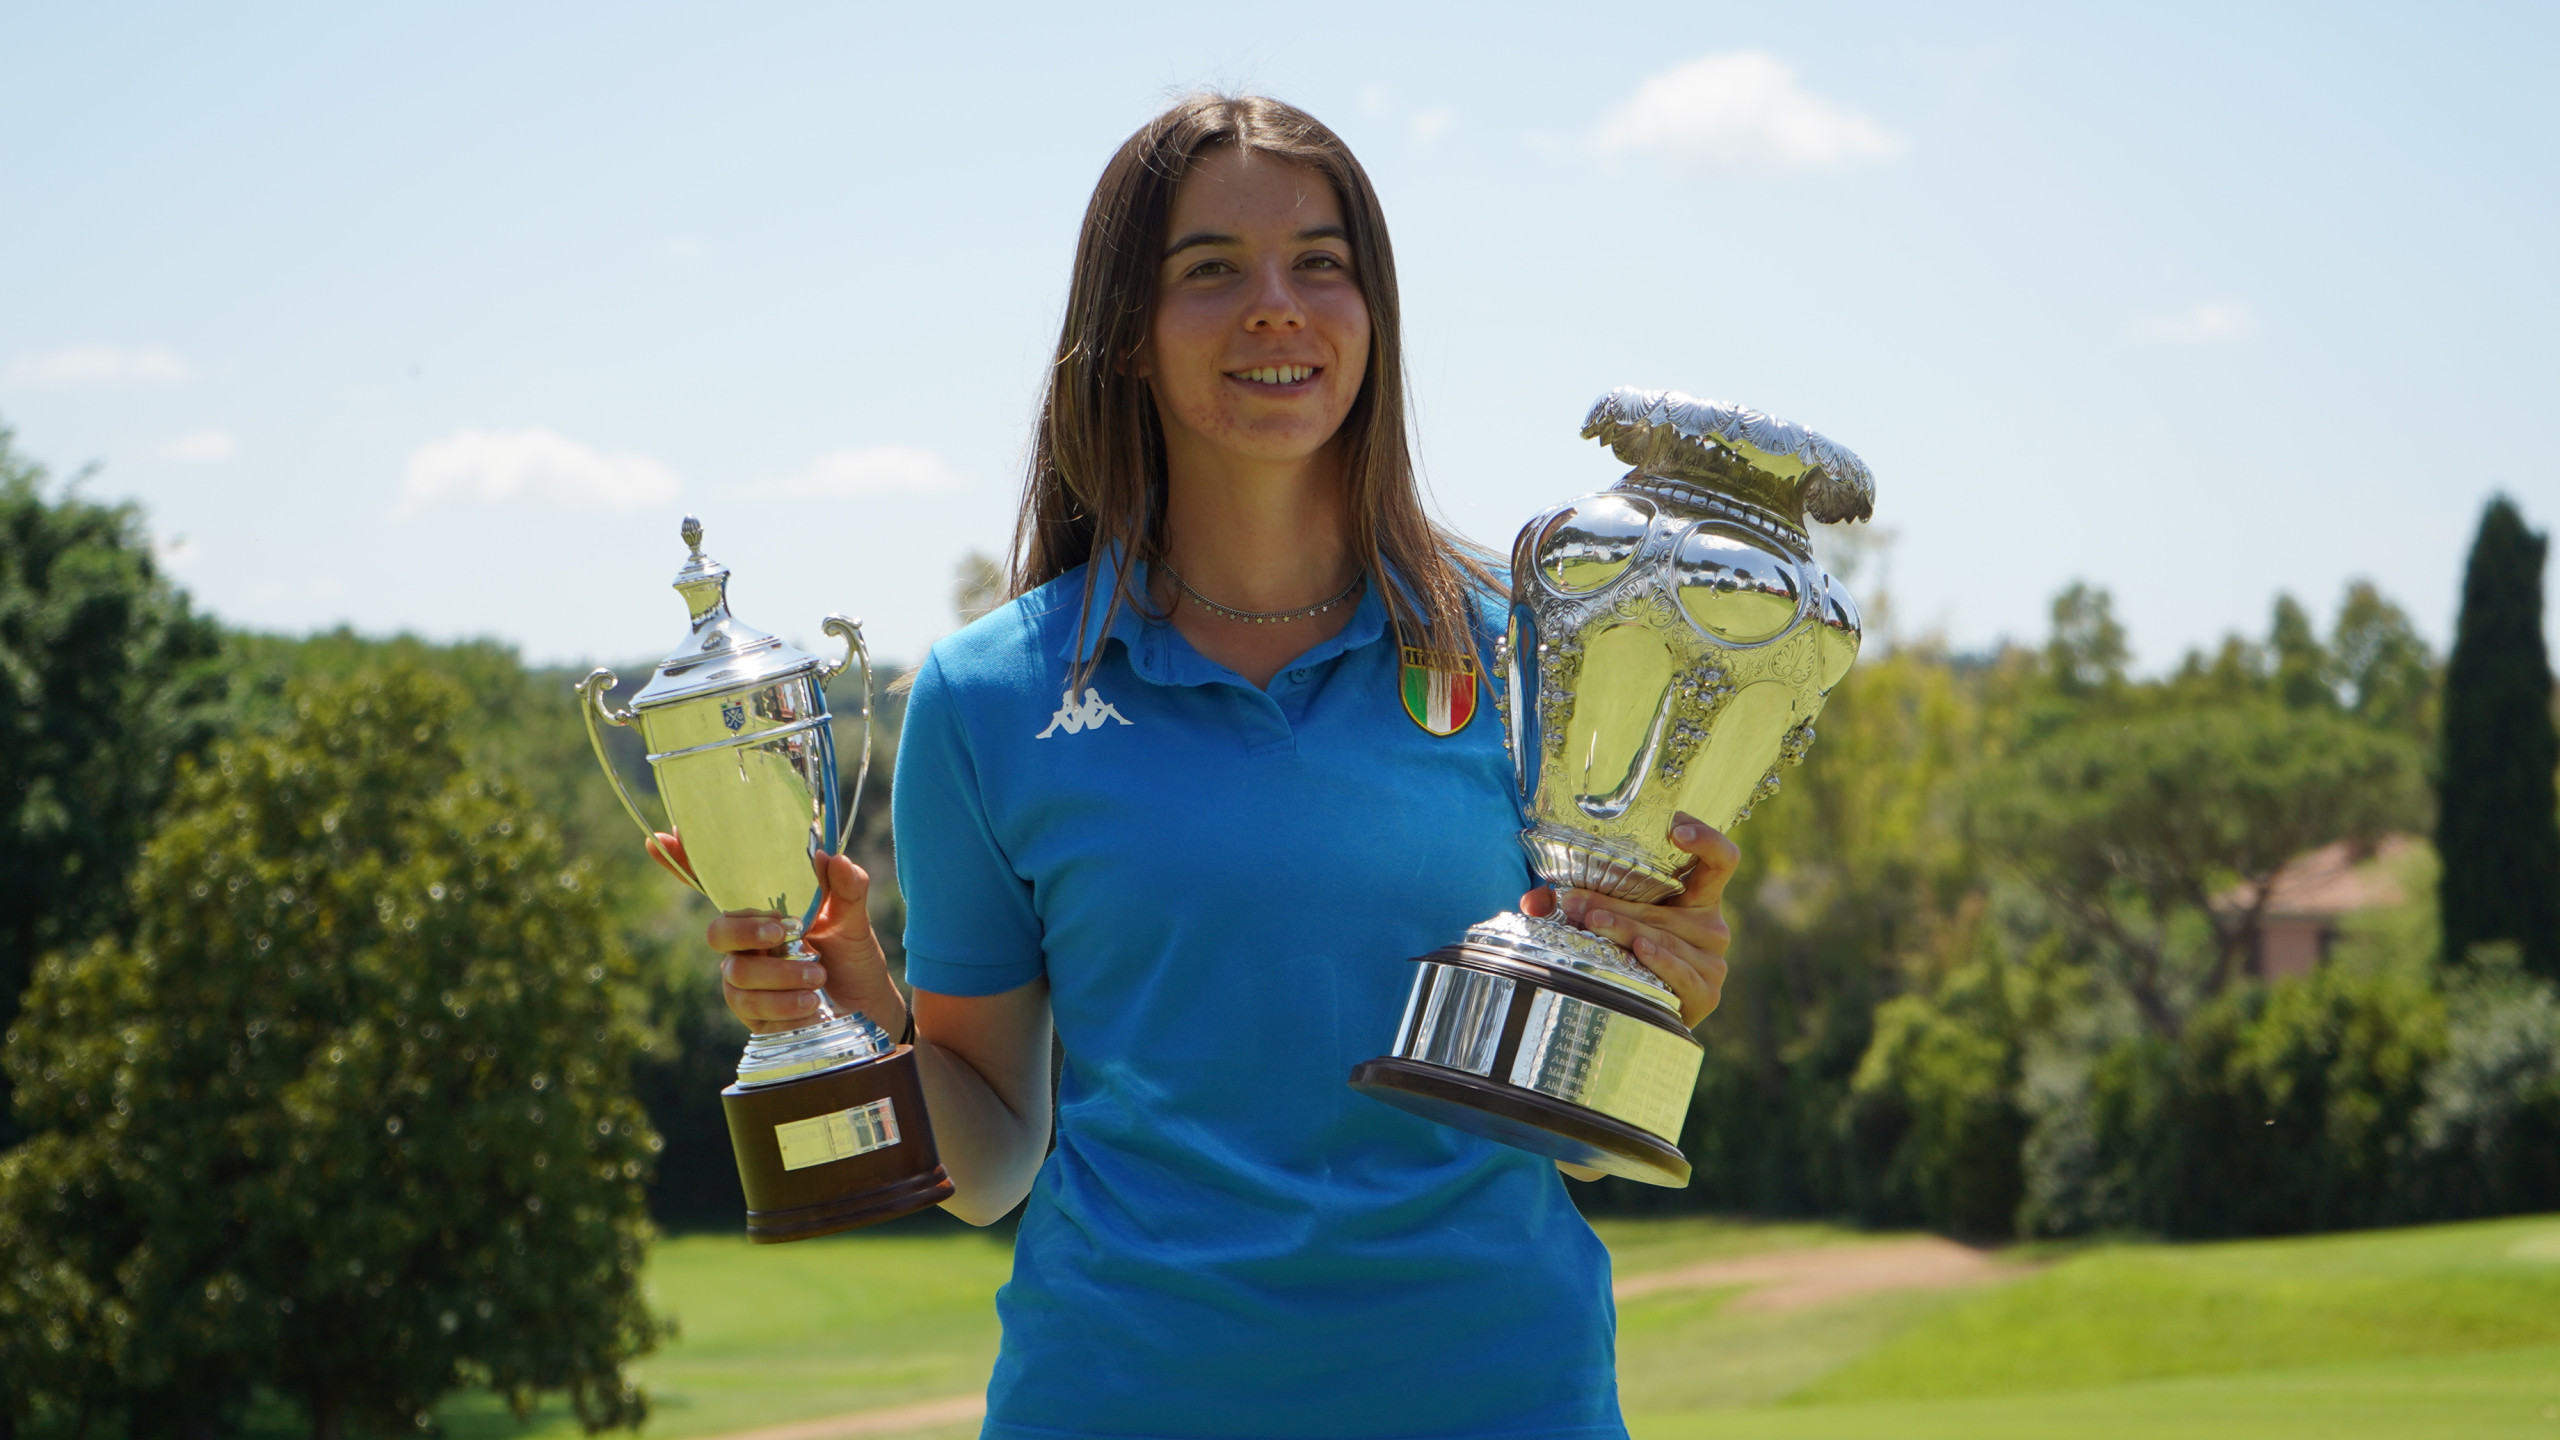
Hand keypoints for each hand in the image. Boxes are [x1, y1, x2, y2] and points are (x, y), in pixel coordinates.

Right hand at [669, 832, 909, 1038]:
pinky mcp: (753, 1015)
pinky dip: (784, 1004)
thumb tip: (835, 859)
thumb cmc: (851, 956)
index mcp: (762, 912)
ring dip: (780, 974)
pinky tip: (810, 1005)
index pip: (717, 887)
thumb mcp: (854, 918)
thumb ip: (847, 888)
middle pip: (717, 932)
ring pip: (738, 973)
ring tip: (818, 976)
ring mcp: (745, 980)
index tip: (661, 838)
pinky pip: (752, 1008)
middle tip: (785, 932)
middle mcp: (746, 944)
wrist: (866, 1006)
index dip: (683, 863)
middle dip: (747, 930)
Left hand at [1520, 812, 1736, 1028]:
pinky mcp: (1706, 992)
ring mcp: (1712, 958)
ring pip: (1664, 936)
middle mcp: (1710, 924)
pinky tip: (1639, 949)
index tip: (1676, 829)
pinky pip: (1680, 971)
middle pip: (1666, 905)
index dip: (1706, 839)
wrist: (1648, 1009)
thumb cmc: (1630, 951)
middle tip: (1575, 899)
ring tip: (1591, 921)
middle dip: (1615, 900)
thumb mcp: (1610, 917)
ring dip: (1623, 927)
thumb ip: (1573, 903)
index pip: (1721, 860)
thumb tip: (1532, 901)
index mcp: (1697, 895)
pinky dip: (1658, 960)